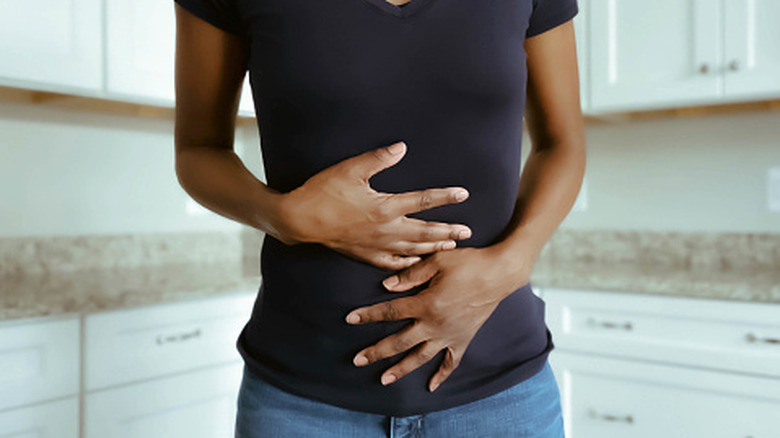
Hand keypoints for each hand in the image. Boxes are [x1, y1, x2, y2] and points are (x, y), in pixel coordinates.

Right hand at [276, 141, 472, 269]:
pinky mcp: (365, 255)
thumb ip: (379, 158)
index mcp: (385, 207)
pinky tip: (417, 263)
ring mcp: (376, 245)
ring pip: (412, 249)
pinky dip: (408, 264)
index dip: (445, 197)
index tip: (464, 194)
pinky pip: (393, 264)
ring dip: (434, 247)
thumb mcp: (351, 169)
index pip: (423, 200)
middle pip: (425, 231)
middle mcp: (385, 229)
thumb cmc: (323, 192)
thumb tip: (402, 148)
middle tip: (468, 232)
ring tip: (451, 246)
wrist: (299, 219)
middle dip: (448, 231)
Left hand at [345, 245, 531, 390]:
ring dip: (401, 369)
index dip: (368, 315)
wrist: (499, 274)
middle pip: (399, 342)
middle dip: (376, 352)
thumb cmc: (468, 262)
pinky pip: (450, 362)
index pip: (389, 311)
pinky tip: (431, 386)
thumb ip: (410, 274)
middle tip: (357, 360)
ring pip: (420, 357)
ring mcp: (449, 335)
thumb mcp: (437, 260)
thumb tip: (387, 286)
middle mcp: (434, 324)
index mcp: (425, 303)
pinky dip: (441, 375)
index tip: (350, 319)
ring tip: (384, 379)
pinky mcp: (463, 339)